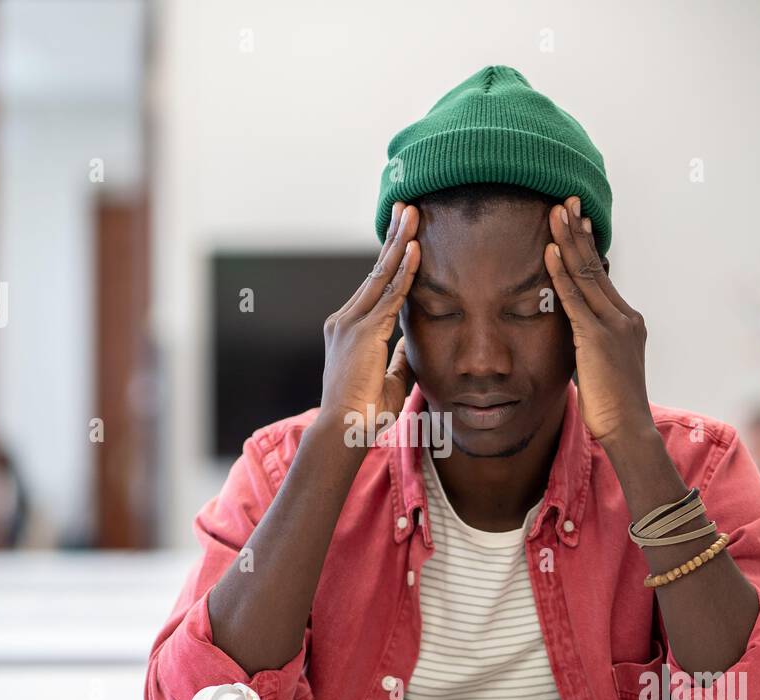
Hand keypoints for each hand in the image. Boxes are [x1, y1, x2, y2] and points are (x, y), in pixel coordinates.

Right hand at [318, 201, 420, 435]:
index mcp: (349, 330)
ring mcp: (352, 323)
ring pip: (381, 274)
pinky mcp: (363, 332)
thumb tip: (412, 343)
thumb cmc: (363, 414)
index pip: (375, 286)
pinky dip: (405, 271)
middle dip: (393, 238)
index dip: (392, 260)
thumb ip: (400, 358)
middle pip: (376, 270)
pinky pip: (389, 295)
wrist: (343, 430)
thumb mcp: (389, 380)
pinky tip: (416, 249)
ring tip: (413, 214)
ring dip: (400, 242)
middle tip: (407, 208)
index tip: (406, 237)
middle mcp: (346, 320)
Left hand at [543, 195, 654, 448]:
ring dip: (568, 241)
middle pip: (595, 266)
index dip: (587, 246)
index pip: (601, 276)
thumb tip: (573, 334)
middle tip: (565, 201)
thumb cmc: (612, 405)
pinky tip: (550, 253)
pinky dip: (561, 275)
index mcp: (627, 321)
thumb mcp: (601, 364)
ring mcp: (613, 326)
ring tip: (555, 213)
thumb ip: (590, 342)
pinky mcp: (597, 339)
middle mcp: (624, 317)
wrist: (628, 428)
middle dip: (578, 232)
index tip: (577, 220)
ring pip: (586, 275)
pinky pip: (575, 300)